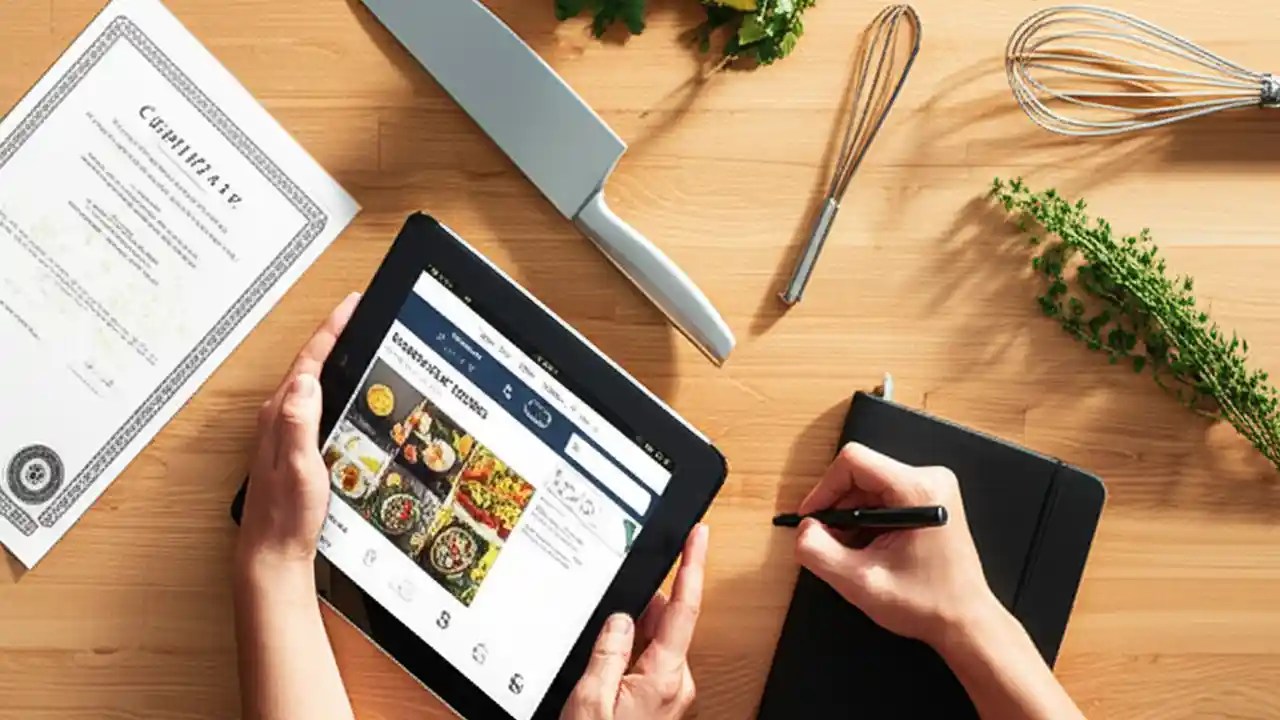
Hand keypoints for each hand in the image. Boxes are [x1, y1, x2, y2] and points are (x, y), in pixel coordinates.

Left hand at [237, 293, 359, 571]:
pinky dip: (332, 383)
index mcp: (282, 414)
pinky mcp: (293, 442)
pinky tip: (345, 387)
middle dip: (336, 333)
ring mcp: (285, 429)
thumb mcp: (299, 468)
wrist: (272, 551)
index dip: (333, 329)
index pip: (310, 360)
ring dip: (333, 356)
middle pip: (310, 362)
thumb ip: (298, 423)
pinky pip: (314, 400)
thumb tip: (304, 380)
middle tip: (361, 312)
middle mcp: (280, 416)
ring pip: (312, 379)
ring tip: (356, 337)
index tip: (353, 304)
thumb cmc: (286, 515)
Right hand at [563, 524, 708, 719]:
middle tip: (608, 609)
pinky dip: (630, 655)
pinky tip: (605, 670)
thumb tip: (622, 616)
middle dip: (642, 607)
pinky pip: (649, 664)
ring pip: (654, 644)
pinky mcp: (662, 703)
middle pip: (666, 623)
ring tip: (598, 660)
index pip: (684, 608)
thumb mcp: (589, 700)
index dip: (692, 566)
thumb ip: (607, 651)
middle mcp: (677, 684)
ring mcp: (672, 694)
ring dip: (632, 636)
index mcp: (665, 677)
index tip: (699, 535)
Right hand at [793, 443, 997, 648]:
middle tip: (830, 542)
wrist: (964, 621)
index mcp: (918, 491)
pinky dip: (866, 520)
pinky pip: (883, 495)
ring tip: (852, 551)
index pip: (853, 462)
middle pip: (860, 474)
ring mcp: (932, 488)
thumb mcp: (860, 583)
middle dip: (837, 508)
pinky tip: (869, 548)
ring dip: (851, 516)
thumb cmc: (926, 604)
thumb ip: (819, 552)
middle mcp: (929, 480)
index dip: (823, 489)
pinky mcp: (929, 499)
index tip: (812, 518)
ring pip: (869, 485)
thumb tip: (803, 528)